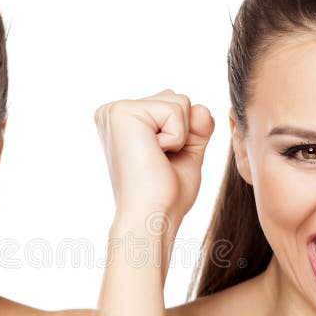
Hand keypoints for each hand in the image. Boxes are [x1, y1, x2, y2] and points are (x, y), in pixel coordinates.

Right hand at [94, 90, 213, 226]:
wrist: (151, 217)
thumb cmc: (165, 193)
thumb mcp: (187, 152)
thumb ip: (196, 125)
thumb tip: (202, 107)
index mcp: (124, 120)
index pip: (173, 105)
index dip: (182, 135)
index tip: (160, 161)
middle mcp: (114, 112)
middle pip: (176, 98)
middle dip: (183, 132)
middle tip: (160, 162)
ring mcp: (115, 110)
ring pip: (179, 101)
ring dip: (180, 136)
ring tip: (156, 159)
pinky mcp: (123, 113)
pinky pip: (176, 109)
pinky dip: (177, 137)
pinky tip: (154, 155)